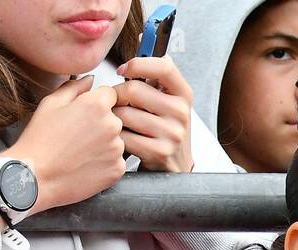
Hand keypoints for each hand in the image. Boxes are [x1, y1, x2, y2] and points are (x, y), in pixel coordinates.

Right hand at [3, 76, 124, 214]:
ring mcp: (118, 149)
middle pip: (115, 118)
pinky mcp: (119, 169)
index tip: (87, 112)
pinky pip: (117, 160)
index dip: (99, 102)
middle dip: (101, 123)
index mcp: (96, 105)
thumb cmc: (40, 139)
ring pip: (117, 140)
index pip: (111, 94)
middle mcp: (113, 125)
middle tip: (78, 135)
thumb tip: (90, 80)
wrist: (37, 176)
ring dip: (104, 143)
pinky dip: (106, 162)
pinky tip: (86, 163)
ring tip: (80, 150)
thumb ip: (74, 88)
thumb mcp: (51, 104)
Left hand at [113, 54, 194, 171]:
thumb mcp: (167, 98)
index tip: (123, 70)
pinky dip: (117, 137)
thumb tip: (145, 36)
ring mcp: (173, 134)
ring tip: (121, 124)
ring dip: (114, 119)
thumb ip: (155, 71)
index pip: (164, 66)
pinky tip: (124, 139)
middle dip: (117, 97)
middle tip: (117, 104)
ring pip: (124, 114)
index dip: (137, 64)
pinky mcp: (160, 152)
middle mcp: (181, 113)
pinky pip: (124, 136)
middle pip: (134, 90)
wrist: (175, 166)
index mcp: (183, 94)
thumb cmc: (164, 126)